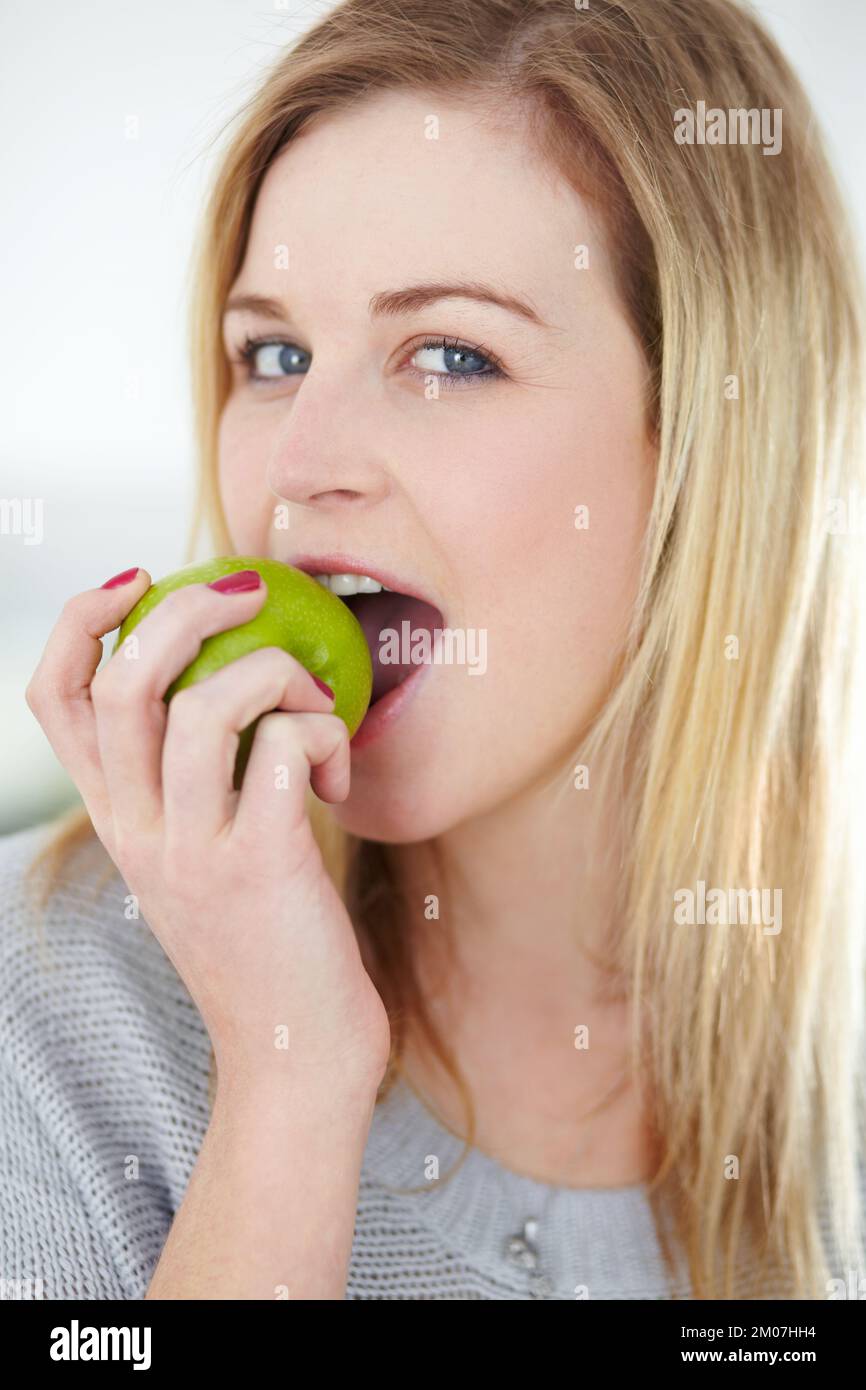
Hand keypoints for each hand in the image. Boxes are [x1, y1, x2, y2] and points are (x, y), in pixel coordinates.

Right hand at [25, 567, 390, 1089]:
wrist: (292, 1061)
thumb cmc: (264, 946)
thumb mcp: (200, 861)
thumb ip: (195, 787)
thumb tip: (237, 687)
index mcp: (117, 821)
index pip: (55, 699)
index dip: (83, 621)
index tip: (138, 581)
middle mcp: (137, 831)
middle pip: (124, 682)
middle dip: (185, 609)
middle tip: (249, 593)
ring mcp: (192, 850)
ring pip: (203, 705)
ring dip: (275, 674)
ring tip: (312, 705)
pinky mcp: (259, 866)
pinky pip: (278, 750)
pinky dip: (318, 734)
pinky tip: (335, 776)